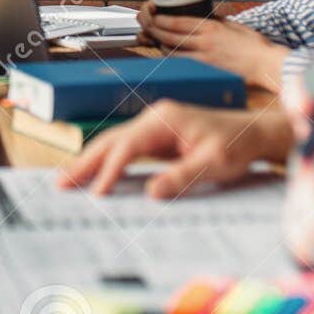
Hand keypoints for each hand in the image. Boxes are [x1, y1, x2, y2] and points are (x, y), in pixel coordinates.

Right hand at [56, 100, 292, 197]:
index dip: (110, 169)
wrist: (253, 132)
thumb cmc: (237, 145)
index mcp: (164, 120)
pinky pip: (124, 149)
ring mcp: (153, 126)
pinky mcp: (156, 137)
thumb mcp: (215, 163)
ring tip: (66, 181)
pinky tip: (95, 176)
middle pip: (111, 140)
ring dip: (90, 162)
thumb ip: (183, 176)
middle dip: (85, 162)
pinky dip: (106, 162)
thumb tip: (151, 192)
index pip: (128, 146)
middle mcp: (153, 119)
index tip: (98, 194)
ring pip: (114, 143)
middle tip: (60, 184)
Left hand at [136, 3, 288, 89]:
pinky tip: (165, 53)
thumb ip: (218, 21)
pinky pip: (180, 63)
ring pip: (170, 50)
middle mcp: (204, 42)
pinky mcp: (205, 70)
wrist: (266, 65)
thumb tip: (209, 17)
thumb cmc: (255, 46)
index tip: (151, 13)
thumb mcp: (234, 26)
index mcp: (210, 27)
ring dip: (157, 42)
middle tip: (144, 23)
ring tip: (151, 36)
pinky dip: (169, 57)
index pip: (177, 21)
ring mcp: (203, 58)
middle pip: (168, 35)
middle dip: (151, 27)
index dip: (159, 17)